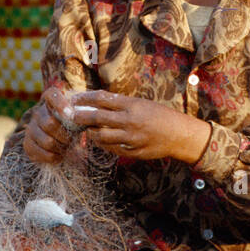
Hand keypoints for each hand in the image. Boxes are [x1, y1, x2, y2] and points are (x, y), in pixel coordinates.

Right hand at [23, 85, 77, 164]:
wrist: (58, 140)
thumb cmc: (73, 125)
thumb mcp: (78, 116)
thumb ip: (80, 116)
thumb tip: (86, 122)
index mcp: (51, 102)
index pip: (52, 95)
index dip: (60, 104)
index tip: (71, 115)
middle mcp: (38, 113)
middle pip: (50, 124)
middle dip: (66, 135)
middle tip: (73, 139)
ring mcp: (30, 129)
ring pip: (47, 141)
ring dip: (61, 147)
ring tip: (67, 147)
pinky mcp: (27, 144)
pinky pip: (42, 153)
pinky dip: (54, 157)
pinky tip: (59, 154)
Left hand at [73, 90, 211, 163]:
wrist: (179, 135)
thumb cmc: (160, 115)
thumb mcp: (141, 103)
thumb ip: (121, 105)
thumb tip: (97, 103)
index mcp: (132, 105)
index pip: (102, 99)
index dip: (85, 99)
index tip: (74, 99)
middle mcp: (130, 121)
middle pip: (97, 118)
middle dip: (80, 116)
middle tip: (70, 116)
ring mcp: (130, 138)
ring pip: (101, 136)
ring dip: (90, 132)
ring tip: (86, 129)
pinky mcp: (132, 151)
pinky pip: (111, 148)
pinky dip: (102, 144)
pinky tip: (100, 140)